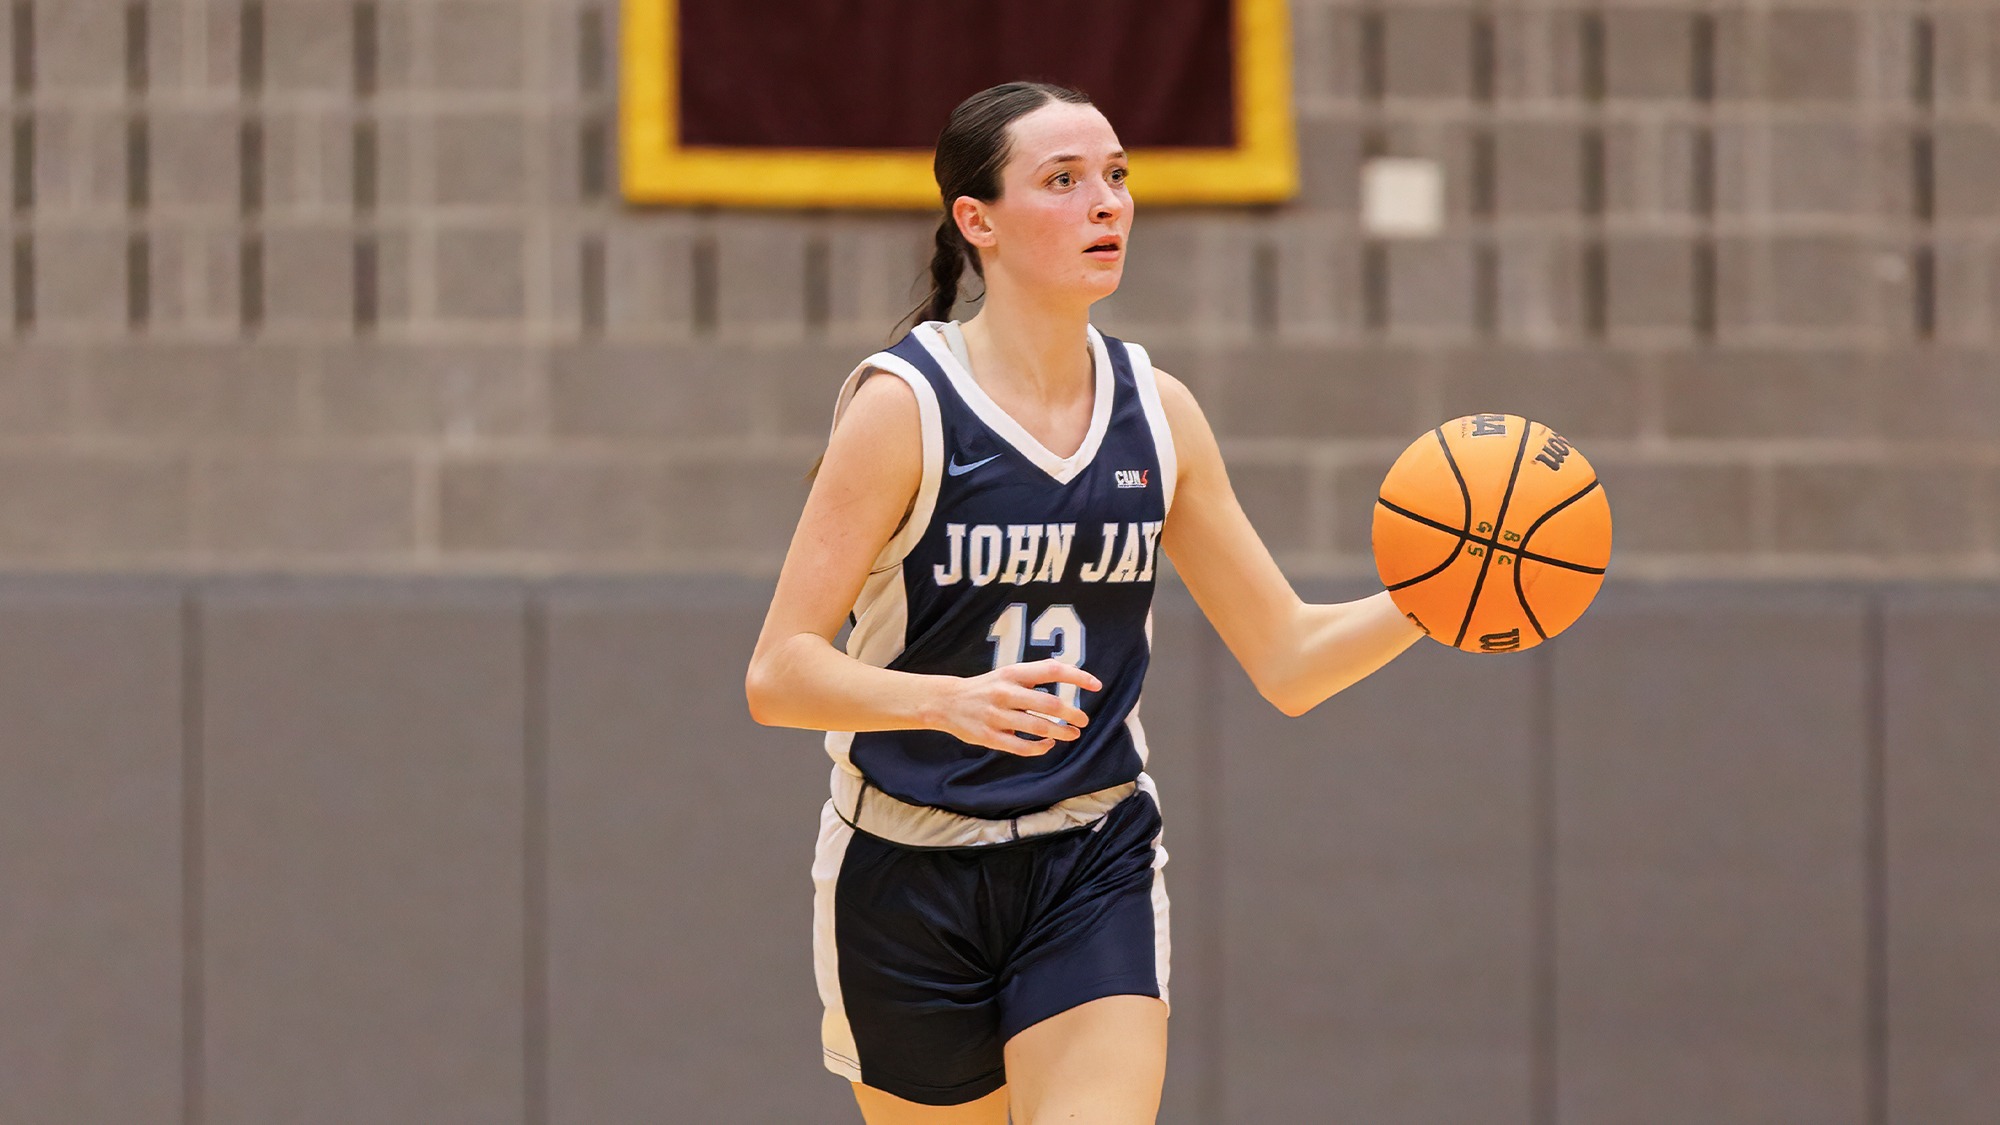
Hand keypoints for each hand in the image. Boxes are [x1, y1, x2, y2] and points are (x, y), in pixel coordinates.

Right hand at [928, 660, 1102, 755]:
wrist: (947, 701)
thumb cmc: (986, 687)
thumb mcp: (1008, 674)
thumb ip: (1035, 678)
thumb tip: (1072, 680)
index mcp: (1013, 673)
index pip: (1051, 670)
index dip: (1077, 676)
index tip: (1096, 685)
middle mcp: (1005, 692)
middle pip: (1049, 703)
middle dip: (1072, 714)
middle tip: (1083, 721)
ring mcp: (997, 716)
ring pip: (1038, 728)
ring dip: (1061, 732)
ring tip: (1072, 734)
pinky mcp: (990, 737)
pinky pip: (1021, 747)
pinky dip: (1040, 748)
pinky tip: (1049, 745)